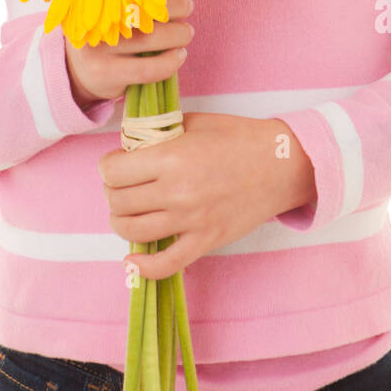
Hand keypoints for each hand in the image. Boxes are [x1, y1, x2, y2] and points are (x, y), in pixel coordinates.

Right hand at [65, 0, 202, 106]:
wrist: (81, 70)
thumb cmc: (116, 28)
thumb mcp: (131, 3)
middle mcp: (95, 14)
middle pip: (147, 4)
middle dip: (178, 5)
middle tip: (188, 7)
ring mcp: (97, 44)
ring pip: (152, 37)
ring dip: (179, 34)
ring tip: (185, 32)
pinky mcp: (104, 71)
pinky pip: (148, 68)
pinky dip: (170, 62)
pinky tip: (179, 55)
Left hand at [98, 113, 315, 279]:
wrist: (281, 164)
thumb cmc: (238, 138)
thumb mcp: (194, 123)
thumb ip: (159, 133)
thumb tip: (129, 145)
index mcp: (172, 157)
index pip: (114, 171)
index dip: (108, 167)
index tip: (116, 164)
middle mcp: (177, 191)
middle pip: (118, 202)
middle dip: (113, 193)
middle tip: (122, 185)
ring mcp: (191, 220)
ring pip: (133, 232)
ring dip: (121, 222)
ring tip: (128, 212)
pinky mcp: (205, 241)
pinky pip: (166, 264)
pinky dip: (143, 267)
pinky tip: (132, 260)